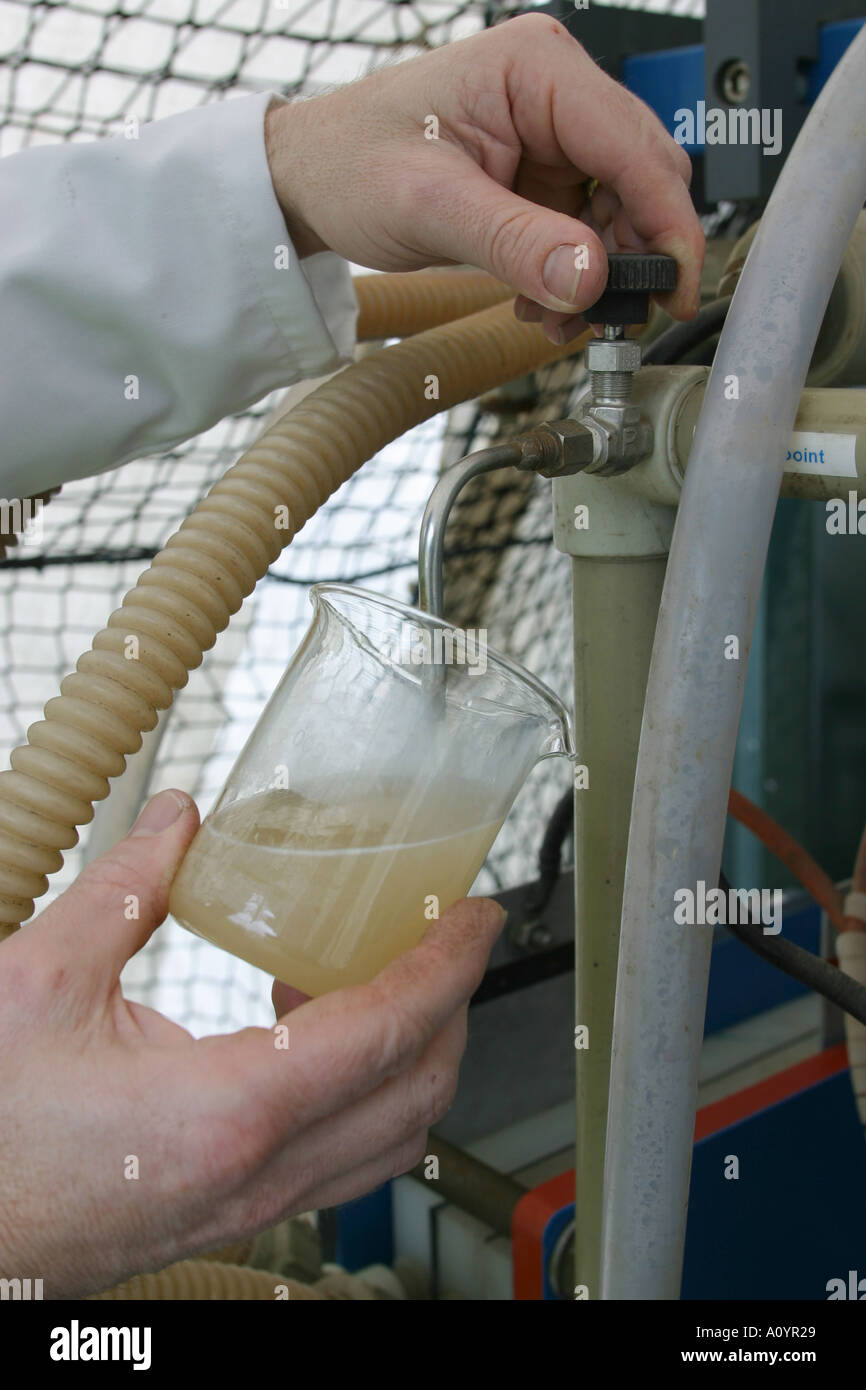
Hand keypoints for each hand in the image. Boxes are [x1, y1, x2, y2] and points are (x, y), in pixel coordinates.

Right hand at [0, 788, 503, 1297]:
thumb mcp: (38, 983)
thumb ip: (123, 889)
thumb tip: (179, 821)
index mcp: (229, 1112)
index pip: (390, 1029)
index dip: (450, 962)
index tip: (477, 914)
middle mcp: (259, 1174)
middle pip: (418, 1089)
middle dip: (452, 1004)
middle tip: (446, 936)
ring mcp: (251, 1207)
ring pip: (391, 1138)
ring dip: (412, 1051)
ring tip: (374, 973)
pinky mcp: (232, 1216)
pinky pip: (342, 1159)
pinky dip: (363, 1090)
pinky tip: (304, 1031)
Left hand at [264, 12, 703, 343]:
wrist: (309, 180)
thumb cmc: (349, 163)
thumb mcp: (432, 207)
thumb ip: (517, 242)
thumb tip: (592, 278)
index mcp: (539, 69)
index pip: (636, 148)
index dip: (668, 225)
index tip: (674, 291)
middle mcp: (556, 92)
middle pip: (641, 179)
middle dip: (633, 255)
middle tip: (613, 318)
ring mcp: (552, 135)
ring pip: (619, 213)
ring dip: (599, 275)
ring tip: (556, 319)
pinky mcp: (541, 175)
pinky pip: (584, 230)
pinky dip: (573, 274)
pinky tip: (540, 303)